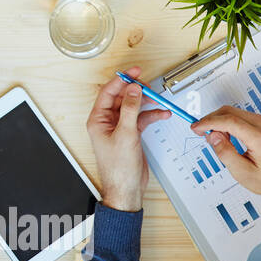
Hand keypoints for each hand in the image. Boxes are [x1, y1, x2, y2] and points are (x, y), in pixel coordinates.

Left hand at [85, 66, 171, 211]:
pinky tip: (162, 113)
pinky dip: (151, 115)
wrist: (127, 188)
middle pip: (121, 98)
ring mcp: (119, 128)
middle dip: (135, 91)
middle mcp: (107, 122)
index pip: (108, 93)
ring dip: (146, 103)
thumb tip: (133, 91)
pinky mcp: (131, 134)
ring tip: (158, 99)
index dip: (121, 81)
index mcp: (98, 120)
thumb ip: (130, 110)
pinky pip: (141, 119)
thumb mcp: (126, 134)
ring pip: (133, 107)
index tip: (134, 73)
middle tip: (148, 85)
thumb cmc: (118, 168)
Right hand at [191, 106, 260, 198]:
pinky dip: (225, 122)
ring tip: (214, 138)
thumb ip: (225, 153)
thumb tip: (213, 136)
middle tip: (200, 131)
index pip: (229, 121)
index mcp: (259, 138)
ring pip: (232, 112)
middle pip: (229, 112)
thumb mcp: (242, 172)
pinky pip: (237, 116)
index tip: (196, 128)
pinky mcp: (259, 123)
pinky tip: (223, 135)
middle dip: (210, 119)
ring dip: (218, 121)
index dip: (208, 122)